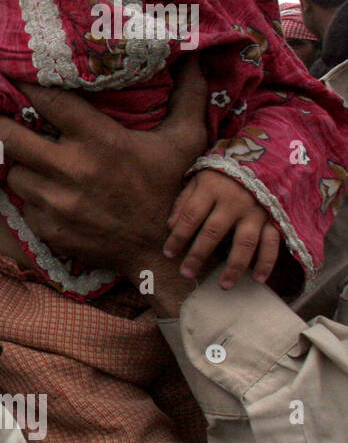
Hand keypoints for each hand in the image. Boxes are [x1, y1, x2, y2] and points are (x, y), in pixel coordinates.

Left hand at [0, 59, 208, 315]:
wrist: (160, 253)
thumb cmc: (172, 189)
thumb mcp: (185, 141)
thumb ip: (189, 96)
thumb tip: (195, 58)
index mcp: (100, 140)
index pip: (49, 101)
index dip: (25, 85)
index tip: (8, 75)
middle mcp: (71, 168)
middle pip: (10, 136)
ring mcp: (56, 201)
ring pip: (14, 172)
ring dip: (19, 165)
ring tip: (30, 159)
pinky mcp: (46, 228)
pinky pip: (24, 204)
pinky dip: (31, 197)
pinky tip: (47, 192)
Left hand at [165, 169, 280, 288]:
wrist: (267, 157)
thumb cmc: (224, 172)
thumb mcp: (199, 177)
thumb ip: (185, 200)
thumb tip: (170, 226)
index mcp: (211, 188)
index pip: (190, 216)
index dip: (178, 236)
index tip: (168, 254)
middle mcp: (234, 201)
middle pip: (213, 232)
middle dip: (198, 255)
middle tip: (187, 273)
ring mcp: (256, 211)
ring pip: (244, 243)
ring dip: (234, 266)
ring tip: (223, 285)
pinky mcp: (275, 218)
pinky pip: (272, 242)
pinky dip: (267, 261)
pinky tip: (258, 278)